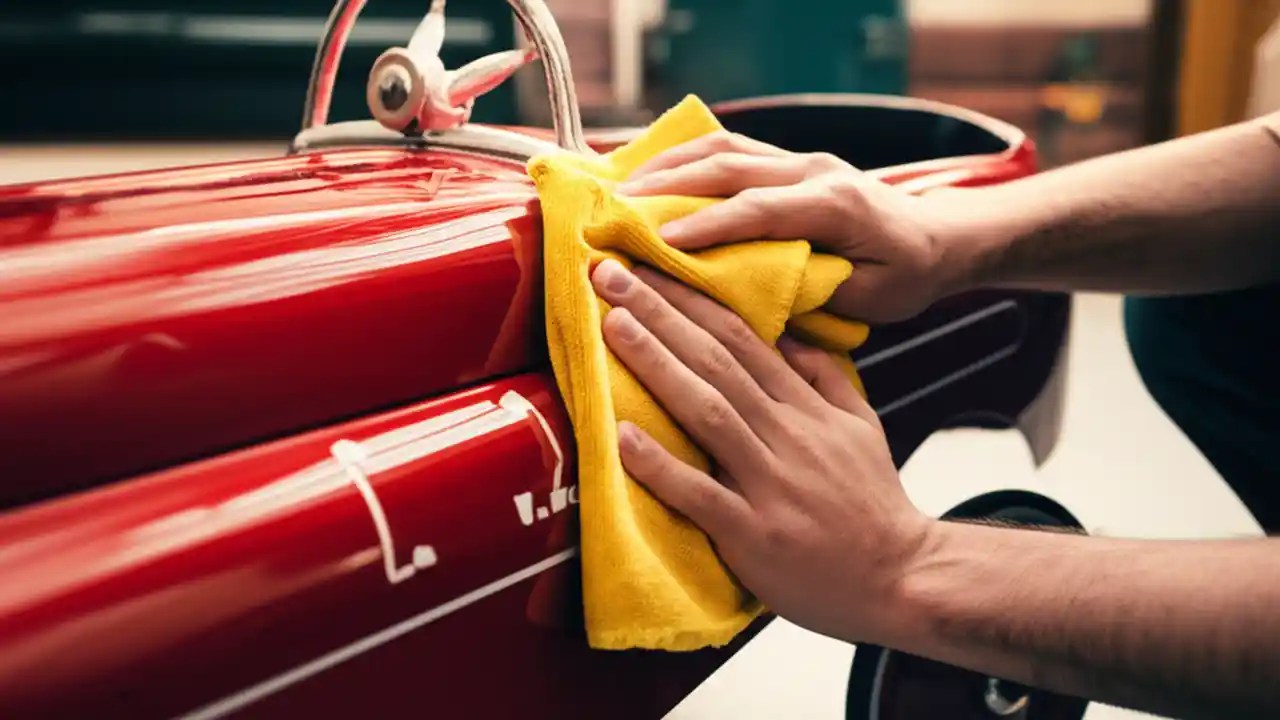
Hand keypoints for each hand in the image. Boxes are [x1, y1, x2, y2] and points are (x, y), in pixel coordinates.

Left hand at [591, 258, 934, 642]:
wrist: (902, 577)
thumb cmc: (871, 503)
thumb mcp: (861, 425)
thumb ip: (824, 376)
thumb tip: (787, 334)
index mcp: (805, 407)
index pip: (741, 337)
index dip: (693, 299)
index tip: (649, 267)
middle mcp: (786, 434)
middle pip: (717, 360)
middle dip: (662, 313)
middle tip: (610, 276)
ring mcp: (770, 483)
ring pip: (708, 411)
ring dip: (657, 365)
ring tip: (613, 326)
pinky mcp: (753, 533)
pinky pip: (700, 494)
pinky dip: (660, 465)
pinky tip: (621, 437)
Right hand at [618, 131, 969, 322]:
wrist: (938, 237)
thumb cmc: (906, 276)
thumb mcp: (871, 298)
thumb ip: (814, 293)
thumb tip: (752, 300)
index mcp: (836, 204)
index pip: (760, 209)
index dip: (707, 225)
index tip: (659, 245)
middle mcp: (815, 170)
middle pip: (730, 165)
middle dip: (669, 185)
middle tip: (616, 208)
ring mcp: (801, 158)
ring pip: (725, 147)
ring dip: (670, 164)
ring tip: (621, 186)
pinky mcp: (789, 160)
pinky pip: (731, 148)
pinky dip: (687, 157)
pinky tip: (652, 172)